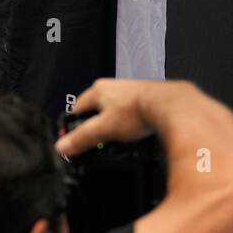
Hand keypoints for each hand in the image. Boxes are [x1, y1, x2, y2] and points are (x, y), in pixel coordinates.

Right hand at [54, 79, 198, 156]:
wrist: (170, 105)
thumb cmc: (137, 111)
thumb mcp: (104, 128)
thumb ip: (83, 137)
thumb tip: (63, 146)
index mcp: (98, 90)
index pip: (77, 107)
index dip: (75, 124)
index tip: (74, 137)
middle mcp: (113, 87)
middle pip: (97, 108)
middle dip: (96, 124)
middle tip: (97, 140)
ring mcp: (130, 91)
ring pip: (114, 109)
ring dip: (114, 122)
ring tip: (116, 138)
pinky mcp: (145, 98)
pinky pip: (131, 111)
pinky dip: (130, 121)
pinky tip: (134, 131)